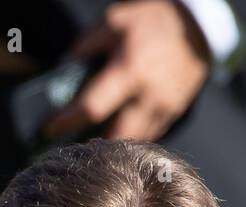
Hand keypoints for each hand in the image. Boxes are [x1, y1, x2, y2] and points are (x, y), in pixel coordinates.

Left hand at [43, 0, 210, 142]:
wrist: (198, 30)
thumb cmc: (154, 23)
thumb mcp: (115, 21)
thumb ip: (87, 44)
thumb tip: (64, 67)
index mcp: (130, 71)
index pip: (91, 108)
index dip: (66, 122)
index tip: (47, 128)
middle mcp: (148, 95)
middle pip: (113, 137)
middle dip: (90, 146)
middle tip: (69, 144)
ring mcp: (163, 108)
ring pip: (131, 142)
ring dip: (109, 146)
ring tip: (90, 142)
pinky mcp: (172, 115)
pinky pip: (146, 137)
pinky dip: (128, 138)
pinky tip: (114, 134)